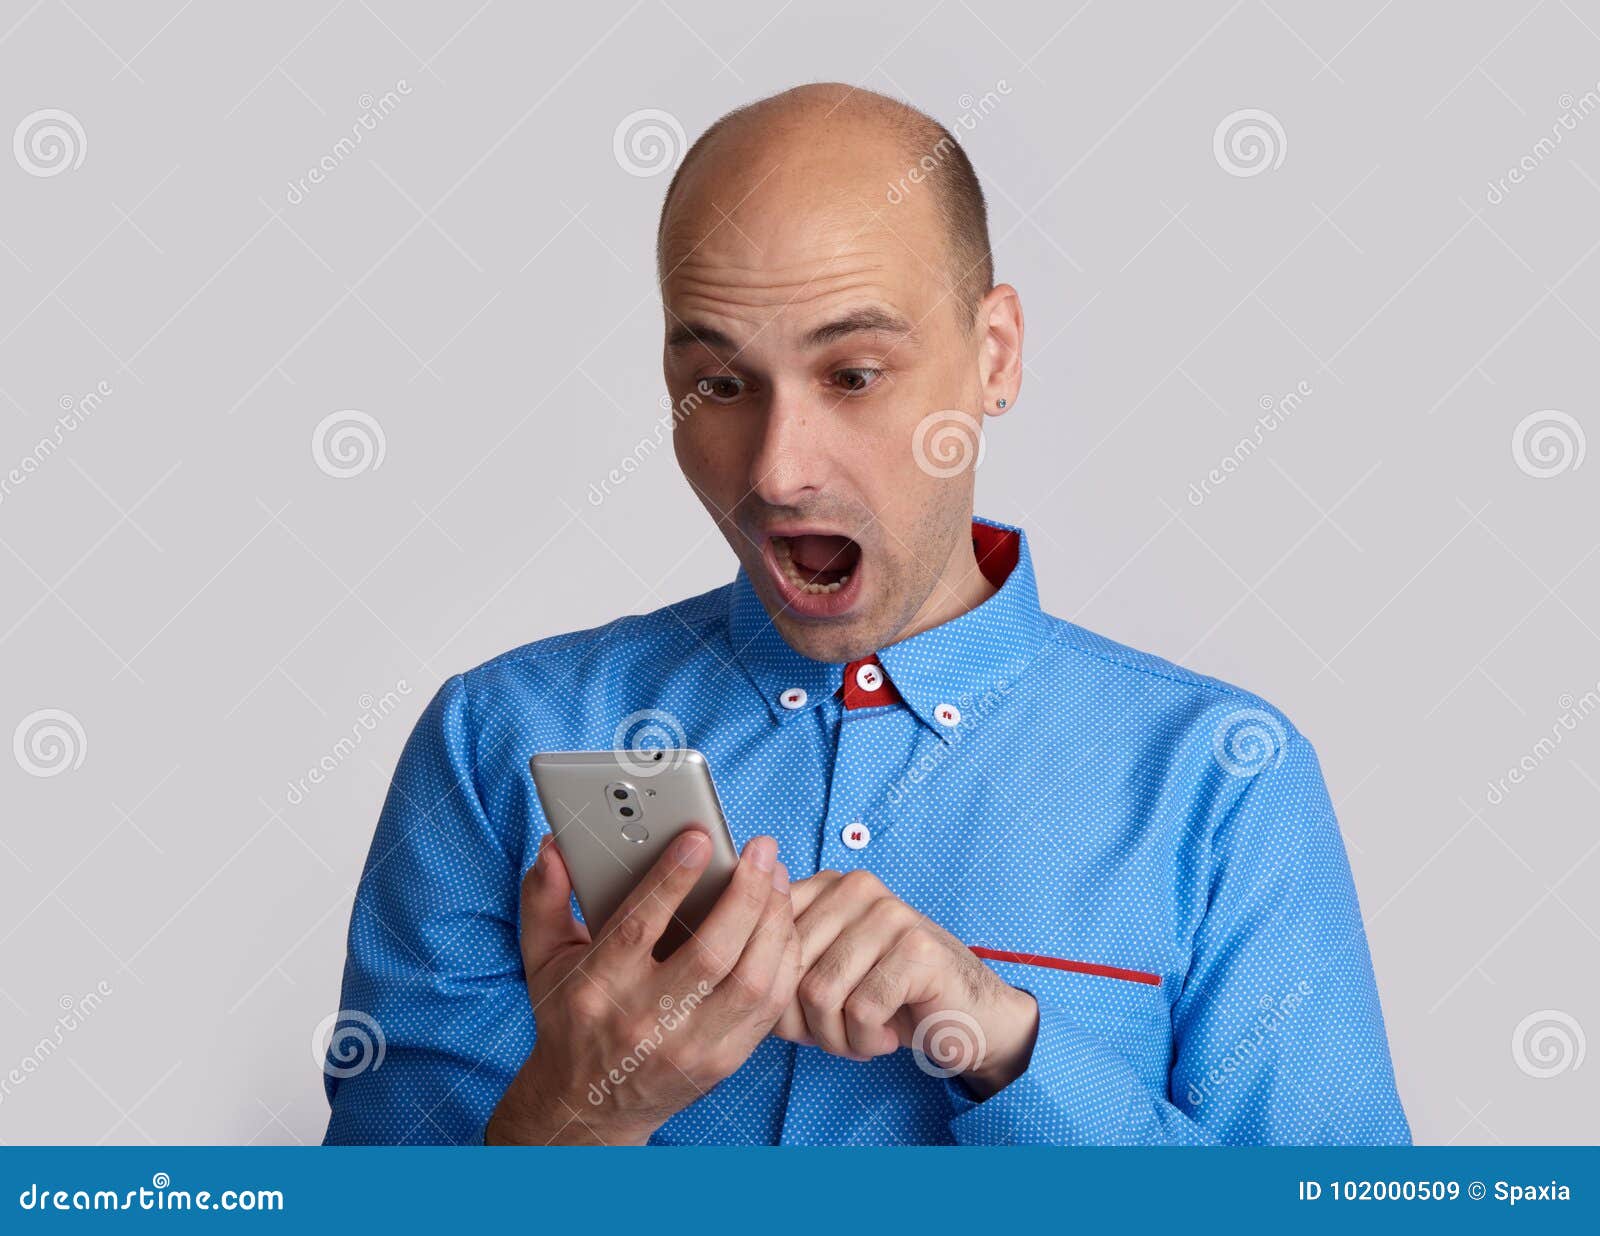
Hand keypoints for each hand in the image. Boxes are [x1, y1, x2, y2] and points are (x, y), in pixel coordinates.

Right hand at [485, 829, 800, 1144]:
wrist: (588, 1105)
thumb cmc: (570, 1018)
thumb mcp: (543, 958)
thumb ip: (544, 897)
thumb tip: (554, 847)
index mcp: (599, 987)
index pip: (639, 926)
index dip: (672, 879)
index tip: (700, 839)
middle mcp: (646, 1019)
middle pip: (712, 952)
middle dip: (746, 893)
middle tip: (761, 850)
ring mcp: (690, 1045)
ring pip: (751, 979)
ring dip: (774, 921)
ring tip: (777, 878)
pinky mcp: (723, 1061)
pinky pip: (769, 1005)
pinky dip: (783, 958)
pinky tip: (782, 923)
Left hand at [773, 869, 1038, 1097]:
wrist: (970, 1016)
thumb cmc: (890, 998)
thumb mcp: (828, 971)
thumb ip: (784, 962)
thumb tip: (734, 976)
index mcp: (826, 885)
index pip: (763, 937)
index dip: (771, 995)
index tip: (802, 1018)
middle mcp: (856, 887)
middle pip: (787, 969)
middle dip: (803, 1023)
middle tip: (837, 1036)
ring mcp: (890, 913)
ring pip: (820, 993)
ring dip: (836, 1038)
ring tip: (861, 1039)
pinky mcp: (917, 949)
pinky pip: (862, 1010)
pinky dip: (867, 1042)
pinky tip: (888, 1038)